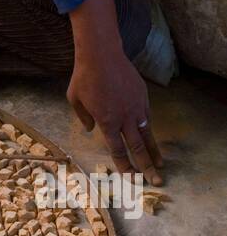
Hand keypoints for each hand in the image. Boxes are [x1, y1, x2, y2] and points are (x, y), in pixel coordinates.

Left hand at [67, 51, 163, 184]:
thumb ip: (83, 117)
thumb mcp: (74, 99)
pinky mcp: (143, 97)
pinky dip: (150, 129)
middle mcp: (124, 118)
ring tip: (161, 166)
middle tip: (155, 181)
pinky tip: (152, 138)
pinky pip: (147, 117)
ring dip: (154, 152)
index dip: (125, 165)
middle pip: (138, 148)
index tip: (131, 178)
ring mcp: (136, 107)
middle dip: (147, 167)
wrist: (102, 54)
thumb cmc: (84, 77)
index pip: (118, 149)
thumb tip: (91, 130)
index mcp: (107, 122)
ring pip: (148, 135)